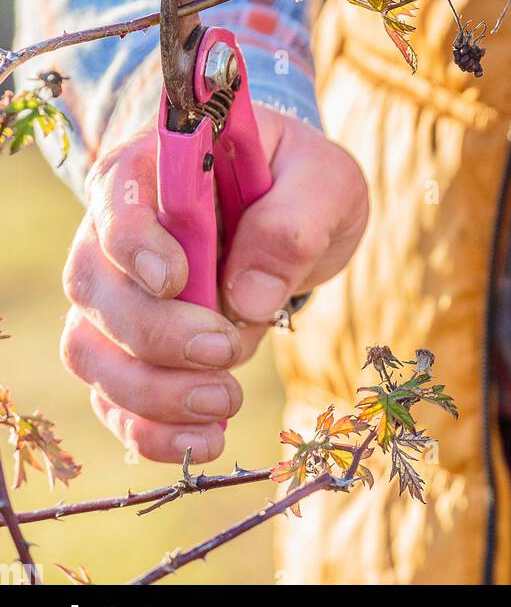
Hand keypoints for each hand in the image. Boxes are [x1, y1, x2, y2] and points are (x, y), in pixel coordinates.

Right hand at [60, 107, 367, 462]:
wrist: (293, 212)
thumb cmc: (298, 180)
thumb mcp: (323, 180)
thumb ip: (294, 222)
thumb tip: (250, 297)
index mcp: (155, 166)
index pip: (114, 198)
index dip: (133, 244)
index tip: (177, 280)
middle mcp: (115, 228)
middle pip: (94, 285)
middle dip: (154, 332)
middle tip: (223, 351)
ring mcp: (116, 291)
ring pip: (90, 350)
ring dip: (149, 391)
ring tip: (222, 402)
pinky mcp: (129, 346)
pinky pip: (112, 395)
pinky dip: (148, 428)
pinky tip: (203, 440)